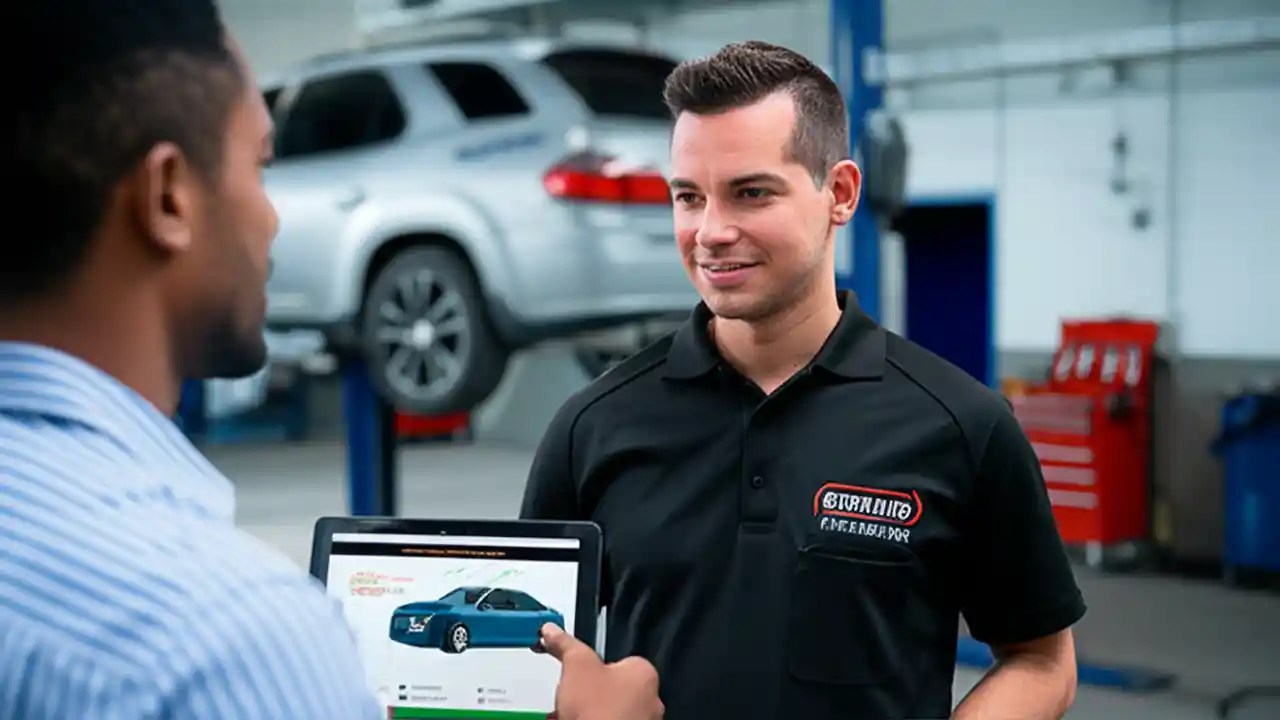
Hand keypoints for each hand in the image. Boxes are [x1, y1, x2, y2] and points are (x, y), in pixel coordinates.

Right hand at [540, 623, 663, 719]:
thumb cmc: (600, 712)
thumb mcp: (577, 666)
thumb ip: (566, 646)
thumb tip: (553, 631)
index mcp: (643, 675)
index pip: (618, 662)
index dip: (593, 667)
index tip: (574, 670)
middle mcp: (649, 702)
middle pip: (611, 691)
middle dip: (586, 695)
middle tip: (567, 698)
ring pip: (608, 714)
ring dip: (585, 714)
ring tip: (563, 716)